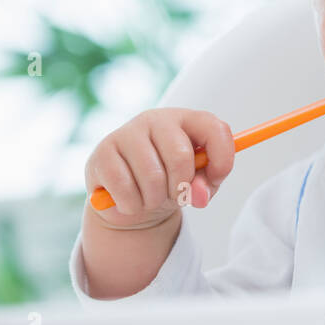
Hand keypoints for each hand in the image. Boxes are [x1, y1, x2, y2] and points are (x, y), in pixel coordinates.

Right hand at [84, 108, 234, 228]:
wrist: (128, 196)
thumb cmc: (170, 182)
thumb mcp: (196, 184)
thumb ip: (205, 185)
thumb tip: (198, 194)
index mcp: (186, 119)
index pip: (215, 129)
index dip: (221, 159)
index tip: (215, 178)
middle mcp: (156, 119)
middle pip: (180, 157)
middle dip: (181, 187)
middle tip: (176, 195)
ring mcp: (126, 133)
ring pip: (151, 175)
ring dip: (155, 200)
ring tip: (152, 198)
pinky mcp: (102, 153)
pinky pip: (124, 187)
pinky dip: (133, 205)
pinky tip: (131, 201)